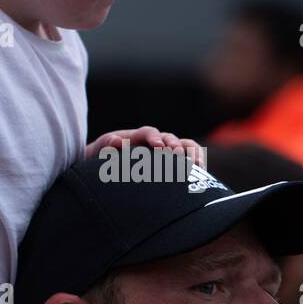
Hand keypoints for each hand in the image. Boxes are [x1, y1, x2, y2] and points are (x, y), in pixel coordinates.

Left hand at [85, 125, 203, 164]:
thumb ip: (106, 145)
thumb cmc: (104, 157)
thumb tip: (117, 142)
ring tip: (196, 164)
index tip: (158, 147)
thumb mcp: (101, 150)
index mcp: (137, 136)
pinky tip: (201, 171)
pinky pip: (190, 157)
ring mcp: (166, 150)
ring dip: (191, 152)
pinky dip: (197, 160)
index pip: (149, 132)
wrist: (107, 166)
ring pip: (184, 145)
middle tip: (176, 155)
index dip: (154, 137)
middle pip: (169, 137)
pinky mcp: (175, 162)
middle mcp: (155, 141)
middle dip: (175, 145)